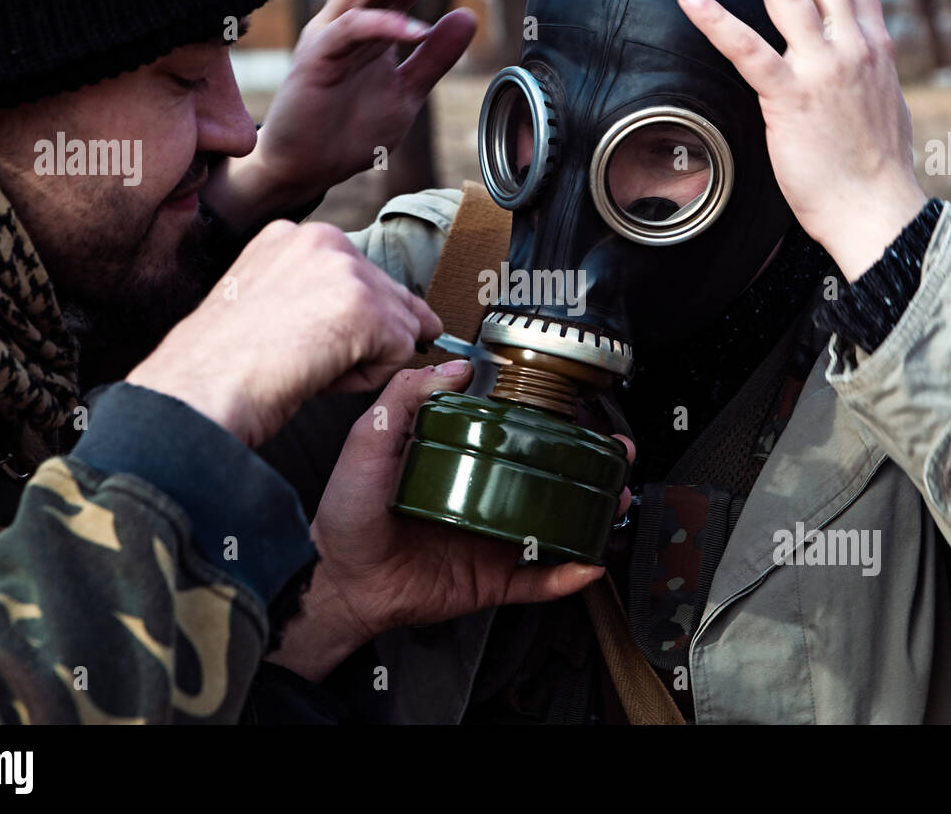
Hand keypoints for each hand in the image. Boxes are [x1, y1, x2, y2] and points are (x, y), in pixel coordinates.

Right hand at [126, 221, 441, 447]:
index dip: (342, 323)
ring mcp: (347, 269)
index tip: (302, 342)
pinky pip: (402, 352)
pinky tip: (319, 374)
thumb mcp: (264, 305)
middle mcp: (322, 238)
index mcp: (291, 236)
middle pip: (389, 296)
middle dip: (362, 339)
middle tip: (303, 360)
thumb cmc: (219, 366)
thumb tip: (374, 321)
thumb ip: (312, 297)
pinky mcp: (367, 306)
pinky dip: (367, 378)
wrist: (198, 389)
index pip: (357, 276)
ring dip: (362, 360)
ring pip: (400, 325)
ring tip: (306, 366)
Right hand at [205, 0, 481, 229]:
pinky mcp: (315, 57)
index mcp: (374, 27)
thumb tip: (467, 16)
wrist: (307, 168)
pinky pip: (350, 29)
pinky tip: (417, 30)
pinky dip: (384, 26)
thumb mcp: (407, 93)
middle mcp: (350, 21)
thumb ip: (434, 57)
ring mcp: (329, 35)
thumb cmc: (348, 131)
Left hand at [269, 364, 634, 681]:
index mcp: (459, 464)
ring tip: (612, 502)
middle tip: (614, 456)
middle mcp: (481, 500)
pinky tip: (586, 562)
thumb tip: (453, 367)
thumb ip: (405, 396)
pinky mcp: (489, 582)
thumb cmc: (345, 515)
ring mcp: (489, 542)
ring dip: (588, 518)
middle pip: (547, 482)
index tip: (578, 413)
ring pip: (553, 530)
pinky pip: (536, 581)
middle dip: (588, 470)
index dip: (550, 427)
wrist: (336, 579)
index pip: (513, 439)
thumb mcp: (369, 440)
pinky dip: (565, 576)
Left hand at [676, 0, 926, 280]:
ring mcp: (824, 69)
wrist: (877, 212)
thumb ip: (865, 76)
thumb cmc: (874, 172)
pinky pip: (747, 48)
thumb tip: (855, 66)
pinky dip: (716, 18)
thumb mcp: (882, 108)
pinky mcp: (792, 98)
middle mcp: (854, 47)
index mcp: (876, 47)